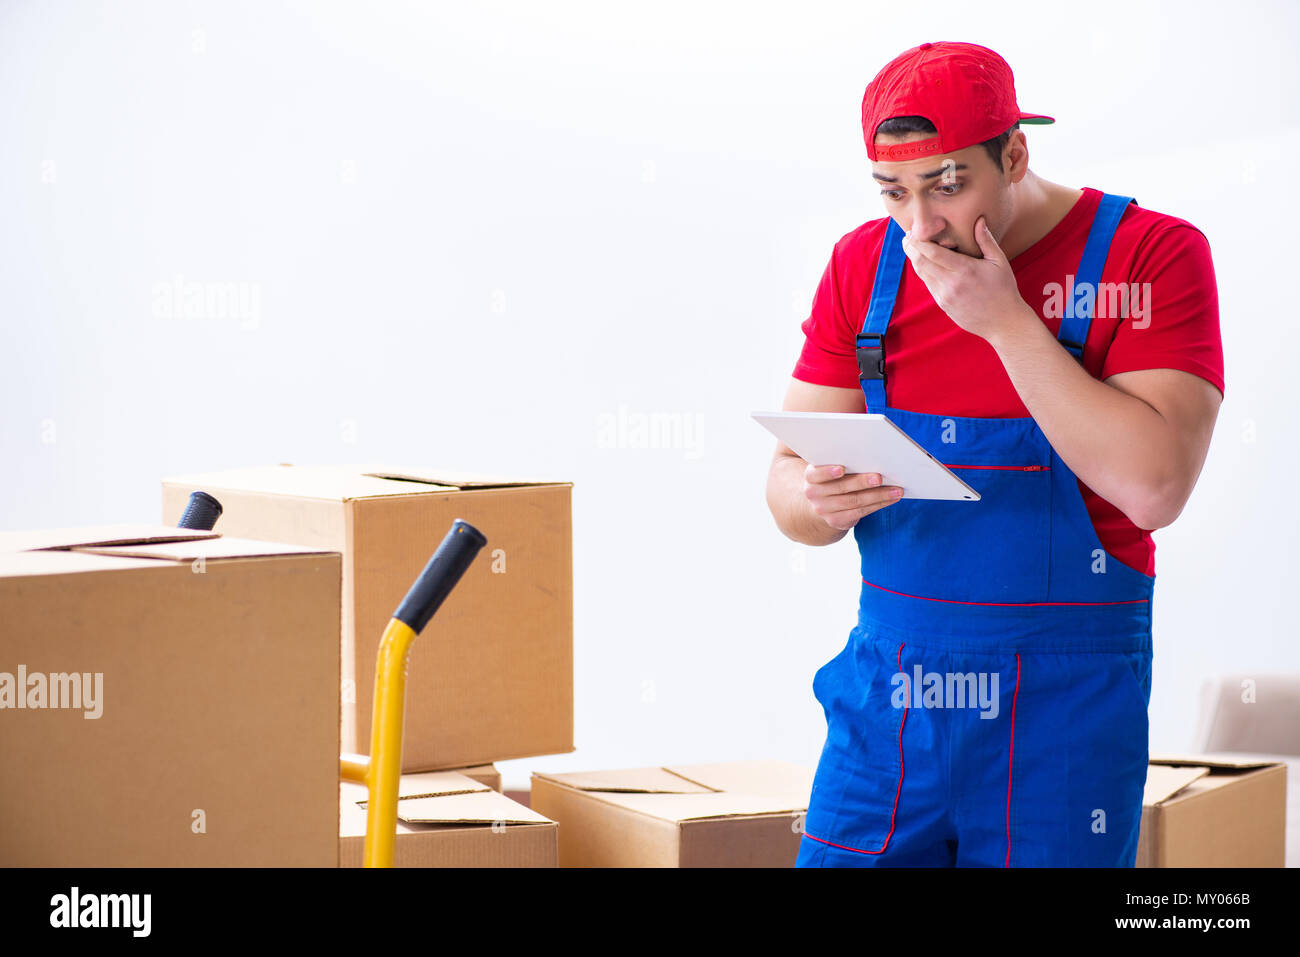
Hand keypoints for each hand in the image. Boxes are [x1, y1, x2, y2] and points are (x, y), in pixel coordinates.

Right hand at [803, 463, 903, 530]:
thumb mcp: (830, 468)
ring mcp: (824, 510)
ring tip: (896, 490)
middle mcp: (814, 494)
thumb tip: (871, 453)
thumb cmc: (833, 478)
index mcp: (811, 477)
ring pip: (854, 502)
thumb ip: (842, 460)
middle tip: (880, 477)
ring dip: (878, 496)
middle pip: (841, 488)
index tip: (841, 468)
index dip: (828, 472)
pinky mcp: (836, 521)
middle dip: (862, 482)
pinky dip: (879, 504)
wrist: (822, 503)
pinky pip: (860, 512)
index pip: (816, 474)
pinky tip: (891, 499)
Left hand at [900, 215, 1030, 343]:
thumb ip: (986, 240)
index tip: (914, 230)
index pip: (933, 253)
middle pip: (921, 262)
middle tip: (907, 236)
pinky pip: (928, 284)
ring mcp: (944, 296)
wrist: (1003, 322)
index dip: (919, 241)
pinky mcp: (942, 304)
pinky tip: (923, 262)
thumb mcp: (999, 262)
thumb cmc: (1004, 289)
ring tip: (911, 246)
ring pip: (922, 274)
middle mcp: (951, 284)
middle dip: (911, 247)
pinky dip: (923, 271)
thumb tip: (979, 219)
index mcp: (965, 270)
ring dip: (914, 259)